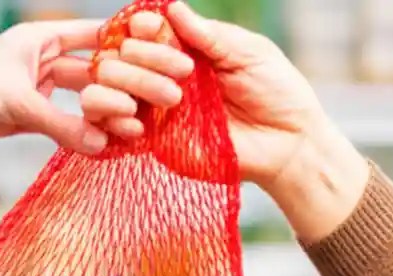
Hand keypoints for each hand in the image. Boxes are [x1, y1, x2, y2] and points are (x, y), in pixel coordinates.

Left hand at [0, 20, 182, 154]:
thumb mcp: (19, 103)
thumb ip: (60, 124)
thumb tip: (100, 145)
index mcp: (44, 39)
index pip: (97, 36)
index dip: (129, 46)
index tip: (162, 56)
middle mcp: (45, 61)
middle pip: (96, 72)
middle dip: (125, 87)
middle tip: (160, 99)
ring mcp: (39, 89)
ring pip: (83, 101)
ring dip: (106, 115)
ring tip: (137, 130)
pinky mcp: (30, 116)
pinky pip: (65, 125)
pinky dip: (83, 135)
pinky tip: (107, 147)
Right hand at [79, 2, 369, 239]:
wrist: (288, 145)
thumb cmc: (277, 93)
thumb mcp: (249, 52)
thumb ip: (209, 35)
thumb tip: (171, 8)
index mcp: (184, 49)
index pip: (143, 31)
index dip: (140, 27)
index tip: (151, 28)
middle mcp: (162, 75)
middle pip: (118, 55)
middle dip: (143, 58)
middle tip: (182, 75)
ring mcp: (152, 108)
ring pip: (104, 87)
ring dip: (127, 84)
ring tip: (170, 98)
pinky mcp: (152, 141)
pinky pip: (110, 128)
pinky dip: (113, 122)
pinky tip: (140, 126)